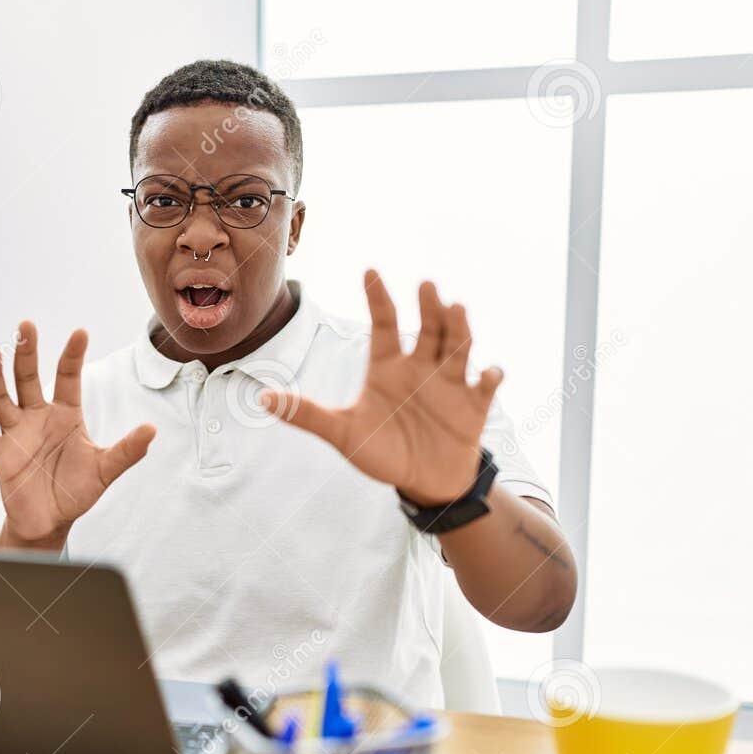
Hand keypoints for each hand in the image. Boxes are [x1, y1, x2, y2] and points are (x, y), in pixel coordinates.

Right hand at [0, 322, 155, 543]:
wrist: (50, 522)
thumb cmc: (76, 492)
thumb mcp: (104, 470)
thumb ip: (126, 451)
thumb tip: (152, 430)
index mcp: (65, 414)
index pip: (68, 377)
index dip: (73, 355)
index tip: (80, 332)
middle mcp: (37, 416)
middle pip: (28, 377)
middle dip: (26, 352)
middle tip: (26, 326)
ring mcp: (16, 433)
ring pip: (1, 397)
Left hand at [260, 270, 502, 504]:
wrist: (423, 483)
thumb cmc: (383, 453)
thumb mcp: (343, 434)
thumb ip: (306, 415)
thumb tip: (261, 399)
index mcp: (388, 366)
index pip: (383, 324)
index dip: (378, 298)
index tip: (370, 270)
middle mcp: (420, 367)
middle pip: (426, 328)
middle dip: (427, 307)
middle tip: (425, 284)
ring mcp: (450, 384)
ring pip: (457, 347)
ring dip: (458, 329)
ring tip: (456, 309)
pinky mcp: (474, 406)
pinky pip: (485, 387)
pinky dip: (490, 378)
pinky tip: (490, 372)